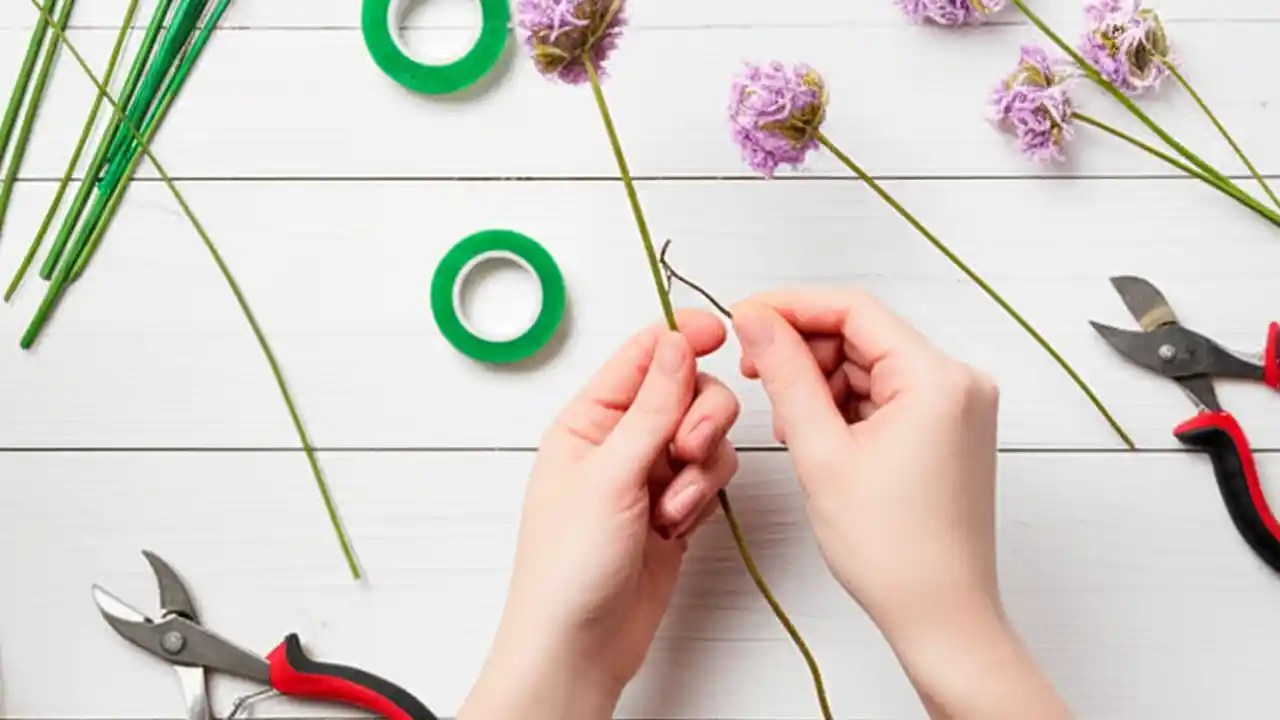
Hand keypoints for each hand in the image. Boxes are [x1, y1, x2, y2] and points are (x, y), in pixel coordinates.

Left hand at [460, 311, 739, 719]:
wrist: (579, 646)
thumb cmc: (565, 570)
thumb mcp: (609, 477)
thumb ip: (651, 408)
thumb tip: (676, 343)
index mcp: (586, 422)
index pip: (641, 358)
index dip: (681, 338)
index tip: (720, 330)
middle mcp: (619, 443)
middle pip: (686, 393)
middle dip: (697, 419)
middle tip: (685, 450)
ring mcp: (648, 476)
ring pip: (706, 437)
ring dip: (700, 470)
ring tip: (671, 509)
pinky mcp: (675, 509)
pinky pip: (710, 477)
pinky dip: (703, 498)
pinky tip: (677, 528)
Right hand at [732, 289, 1067, 718]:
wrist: (941, 616)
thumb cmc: (894, 552)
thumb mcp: (821, 453)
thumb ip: (785, 375)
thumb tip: (755, 320)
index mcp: (938, 379)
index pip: (854, 309)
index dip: (790, 306)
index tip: (744, 317)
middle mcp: (959, 382)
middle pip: (862, 334)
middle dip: (803, 349)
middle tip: (754, 373)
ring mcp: (957, 405)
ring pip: (870, 364)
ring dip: (821, 382)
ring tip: (790, 425)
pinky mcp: (948, 428)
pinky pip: (886, 393)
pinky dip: (846, 405)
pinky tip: (818, 436)